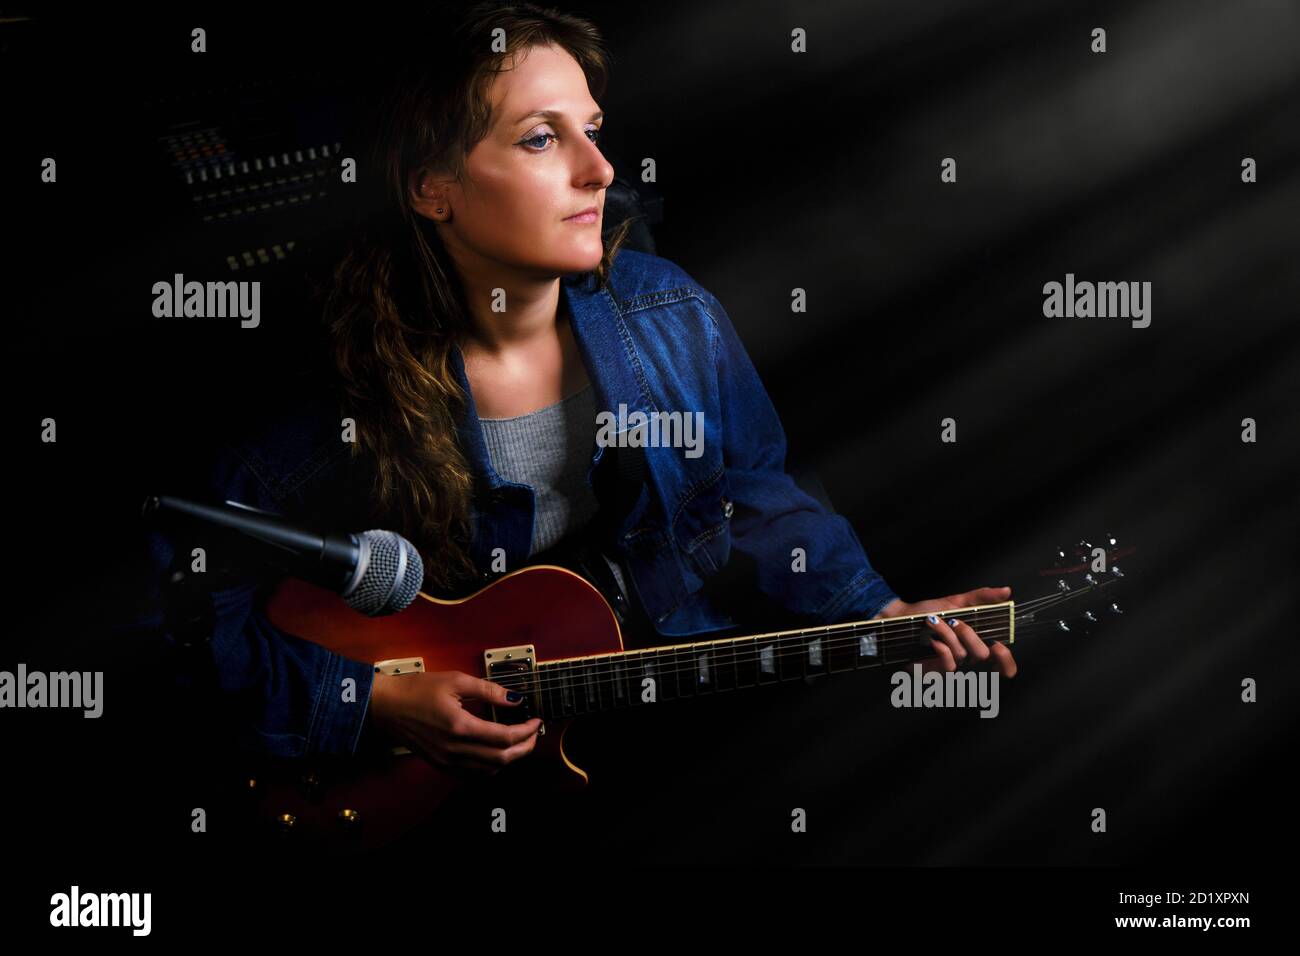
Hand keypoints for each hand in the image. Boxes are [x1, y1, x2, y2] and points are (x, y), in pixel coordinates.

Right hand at [368, 670, 541, 774]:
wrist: (385, 707)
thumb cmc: (415, 690)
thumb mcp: (455, 680)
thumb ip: (489, 690)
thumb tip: (515, 698)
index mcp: (459, 727)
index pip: (505, 737)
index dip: (526, 731)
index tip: (536, 720)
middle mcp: (454, 750)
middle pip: (501, 759)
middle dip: (524, 748)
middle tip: (533, 734)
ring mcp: (446, 761)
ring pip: (490, 770)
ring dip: (510, 758)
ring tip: (519, 742)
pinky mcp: (441, 764)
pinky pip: (474, 774)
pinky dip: (491, 766)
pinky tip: (496, 752)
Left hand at [877, 586, 1016, 677]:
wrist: (901, 618)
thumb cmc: (928, 613)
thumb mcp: (957, 602)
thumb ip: (982, 597)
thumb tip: (1006, 591)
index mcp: (977, 645)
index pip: (1005, 666)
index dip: (1006, 660)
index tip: (998, 645)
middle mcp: (967, 660)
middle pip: (983, 655)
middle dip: (969, 634)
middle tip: (954, 622)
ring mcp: (952, 669)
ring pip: (963, 655)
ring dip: (947, 634)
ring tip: (933, 622)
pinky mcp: (936, 674)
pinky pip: (948, 666)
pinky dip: (942, 649)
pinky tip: (933, 641)